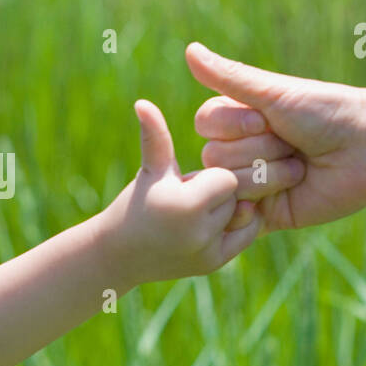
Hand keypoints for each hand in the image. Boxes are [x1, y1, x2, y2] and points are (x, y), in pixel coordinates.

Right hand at [93, 98, 263, 287]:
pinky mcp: (214, 263)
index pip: (225, 177)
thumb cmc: (134, 205)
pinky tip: (213, 223)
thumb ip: (156, 136)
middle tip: (196, 197)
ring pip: (243, 213)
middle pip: (236, 195)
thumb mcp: (151, 171)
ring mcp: (207, 250)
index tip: (192, 181)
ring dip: (229, 208)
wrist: (119, 256)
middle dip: (220, 193)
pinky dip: (237, 226)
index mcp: (184, 203)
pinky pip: (246, 234)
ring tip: (202, 211)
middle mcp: (198, 231)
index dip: (210, 176)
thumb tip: (142, 103)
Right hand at [185, 42, 365, 230]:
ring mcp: (250, 185)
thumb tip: (190, 49)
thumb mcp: (273, 93)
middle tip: (294, 146)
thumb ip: (228, 77)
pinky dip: (251, 209)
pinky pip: (236, 219)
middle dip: (258, 150)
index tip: (269, 119)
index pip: (205, 124)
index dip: (234, 124)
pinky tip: (277, 198)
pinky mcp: (265, 216)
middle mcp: (240, 152)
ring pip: (228, 186)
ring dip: (270, 174)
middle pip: (214, 157)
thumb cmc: (326, 112)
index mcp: (239, 122)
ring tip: (300, 168)